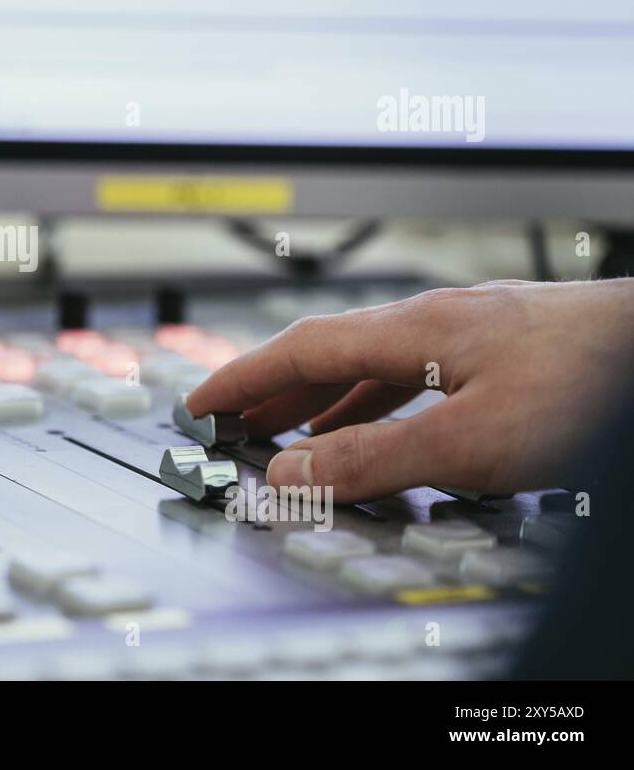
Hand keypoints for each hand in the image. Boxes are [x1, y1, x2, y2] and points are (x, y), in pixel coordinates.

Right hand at [185, 279, 633, 501]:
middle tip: (233, 423)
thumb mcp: (471, 439)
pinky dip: (374, 402)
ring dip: (322, 399)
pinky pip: (413, 374)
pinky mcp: (503, 349)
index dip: (243, 377)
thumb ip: (374, 457)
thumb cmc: (591, 382)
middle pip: (329, 352)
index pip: (299, 348)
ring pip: (373, 364)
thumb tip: (291, 471)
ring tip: (293, 433)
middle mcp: (436, 322)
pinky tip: (382, 425)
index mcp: (414, 331)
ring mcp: (471, 332)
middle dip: (273, 390)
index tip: (201, 402)